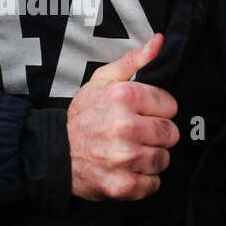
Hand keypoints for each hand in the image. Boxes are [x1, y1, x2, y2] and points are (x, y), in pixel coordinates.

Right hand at [67, 34, 179, 200]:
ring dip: (151, 158)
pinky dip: (144, 181)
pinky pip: (153, 185)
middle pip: (171, 134)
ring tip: (131, 152)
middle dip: (157, 135)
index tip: (141, 114)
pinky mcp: (122, 185)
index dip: (157, 110)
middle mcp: (125, 127)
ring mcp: (124, 158)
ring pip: (164, 159)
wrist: (54, 153)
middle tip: (137, 135)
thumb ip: (133, 60)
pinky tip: (127, 170)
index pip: (170, 106)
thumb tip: (159, 41)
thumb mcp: (102, 80)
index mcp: (124, 97)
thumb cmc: (83, 115)